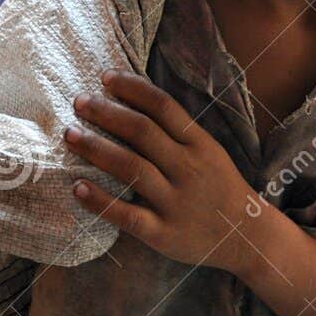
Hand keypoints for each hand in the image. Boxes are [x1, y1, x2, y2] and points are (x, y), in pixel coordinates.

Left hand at [64, 68, 260, 272]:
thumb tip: (132, 100)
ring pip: (131, 168)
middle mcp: (188, 169)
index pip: (163, 107)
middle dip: (106, 113)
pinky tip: (77, 187)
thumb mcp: (208, 152)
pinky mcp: (163, 233)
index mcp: (199, 144)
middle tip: (78, 102)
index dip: (132, 88)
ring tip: (70, 135)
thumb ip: (177, 131)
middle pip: (142, 132)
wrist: (245, 238)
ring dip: (96, 149)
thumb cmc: (219, 188)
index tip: (105, 77)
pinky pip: (127, 215)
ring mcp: (175, 202)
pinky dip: (100, 201)